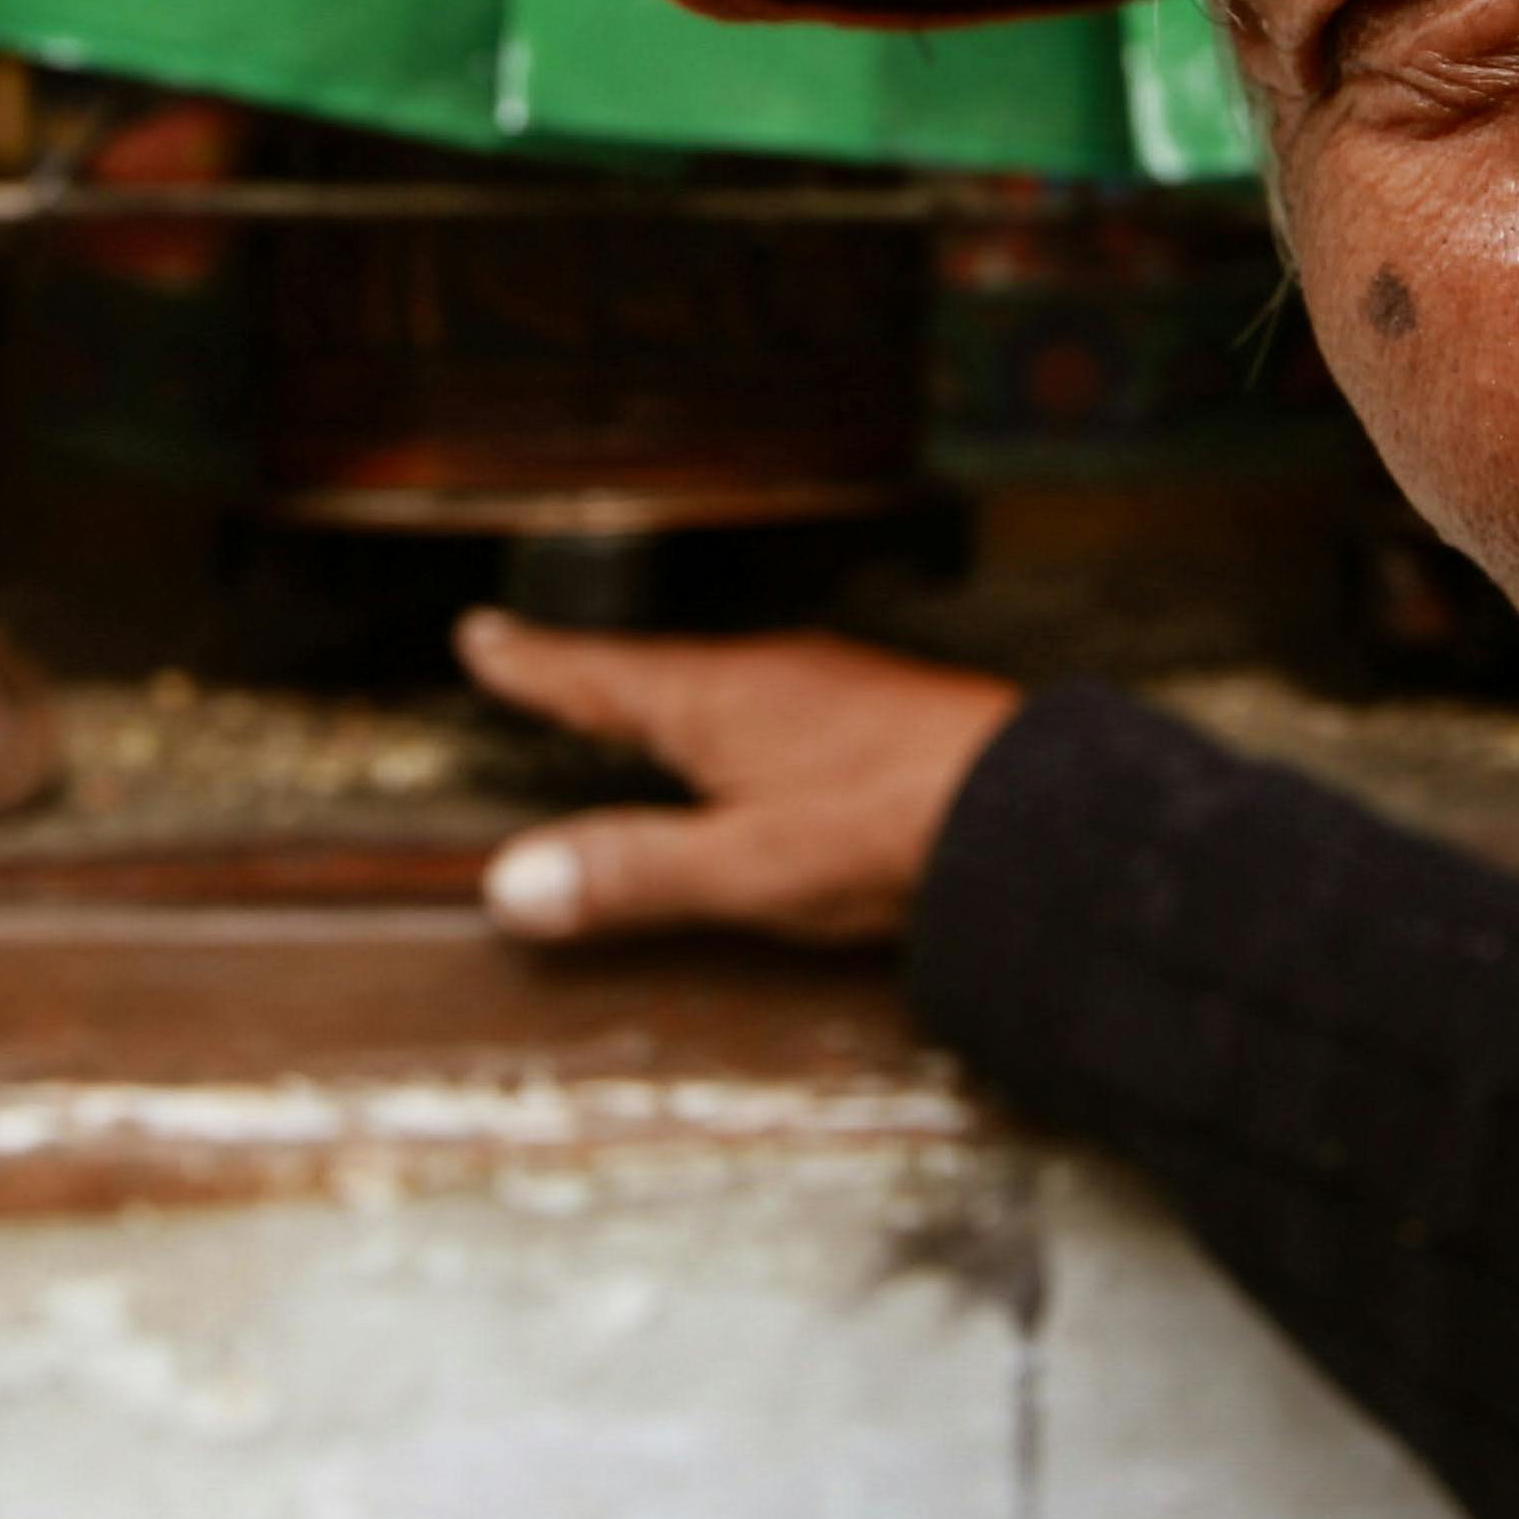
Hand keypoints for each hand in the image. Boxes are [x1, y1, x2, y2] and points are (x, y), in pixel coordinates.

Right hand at [451, 612, 1024, 948]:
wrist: (1037, 806)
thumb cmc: (892, 830)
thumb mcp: (742, 868)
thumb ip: (632, 873)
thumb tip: (514, 883)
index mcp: (716, 700)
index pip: (596, 675)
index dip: (533, 664)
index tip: (481, 635)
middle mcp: (769, 674)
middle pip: (655, 671)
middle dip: (595, 672)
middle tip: (540, 660)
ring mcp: (831, 687)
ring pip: (725, 685)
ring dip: (670, 692)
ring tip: (639, 701)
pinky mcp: (883, 714)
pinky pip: (781, 705)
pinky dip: (740, 717)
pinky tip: (766, 747)